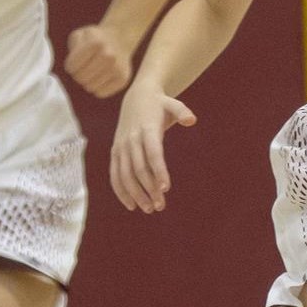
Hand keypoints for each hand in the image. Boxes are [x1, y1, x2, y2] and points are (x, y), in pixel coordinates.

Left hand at [65, 24, 137, 97]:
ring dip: (88, 81)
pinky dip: (98, 87)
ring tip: (93, 72)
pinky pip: (101, 93)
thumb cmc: (95, 39)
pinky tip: (101, 78)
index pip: (72, 67)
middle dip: (78, 75)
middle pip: (81, 78)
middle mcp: (108, 56)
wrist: (120, 38)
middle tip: (84, 68)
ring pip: (90, 87)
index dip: (70, 66)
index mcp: (96, 44)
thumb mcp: (80, 35)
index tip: (75, 62)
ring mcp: (117, 68)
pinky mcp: (123, 79)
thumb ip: (73, 48)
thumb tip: (73, 68)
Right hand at [110, 81, 196, 212]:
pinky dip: (121, 191)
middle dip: (149, 189)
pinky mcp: (115, 153)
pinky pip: (115, 175)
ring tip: (150, 209)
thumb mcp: (173, 103)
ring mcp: (121, 147)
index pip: (152, 153)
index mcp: (146, 129)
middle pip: (139, 169)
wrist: (136, 98)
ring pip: (125, 175)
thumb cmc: (159, 104)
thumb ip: (182, 111)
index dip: (159, 171)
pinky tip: (131, 205)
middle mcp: (131, 140)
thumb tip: (192, 120)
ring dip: (135, 194)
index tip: (166, 188)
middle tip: (160, 206)